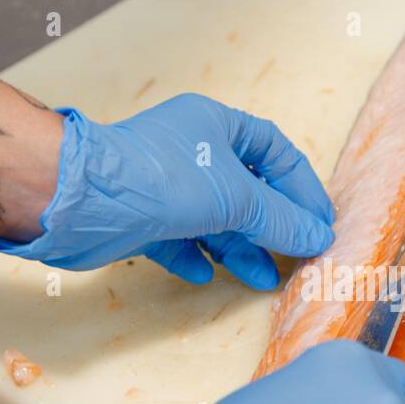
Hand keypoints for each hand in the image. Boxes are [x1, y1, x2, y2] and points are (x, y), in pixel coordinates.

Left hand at [0, 93, 334, 287]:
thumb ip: (280, 220)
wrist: (83, 199)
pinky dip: (195, 256)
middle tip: (297, 255)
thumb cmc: (165, 180)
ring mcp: (165, 184)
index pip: (276, 151)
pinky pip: (177, 238)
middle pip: (246, 188)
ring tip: (263, 278)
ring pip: (214, 218)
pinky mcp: (141, 217)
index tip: (321, 222)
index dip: (302, 187)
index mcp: (216, 124)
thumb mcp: (236, 198)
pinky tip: (206, 275)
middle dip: (272, 225)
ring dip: (239, 248)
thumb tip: (318, 237)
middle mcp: (191, 150)